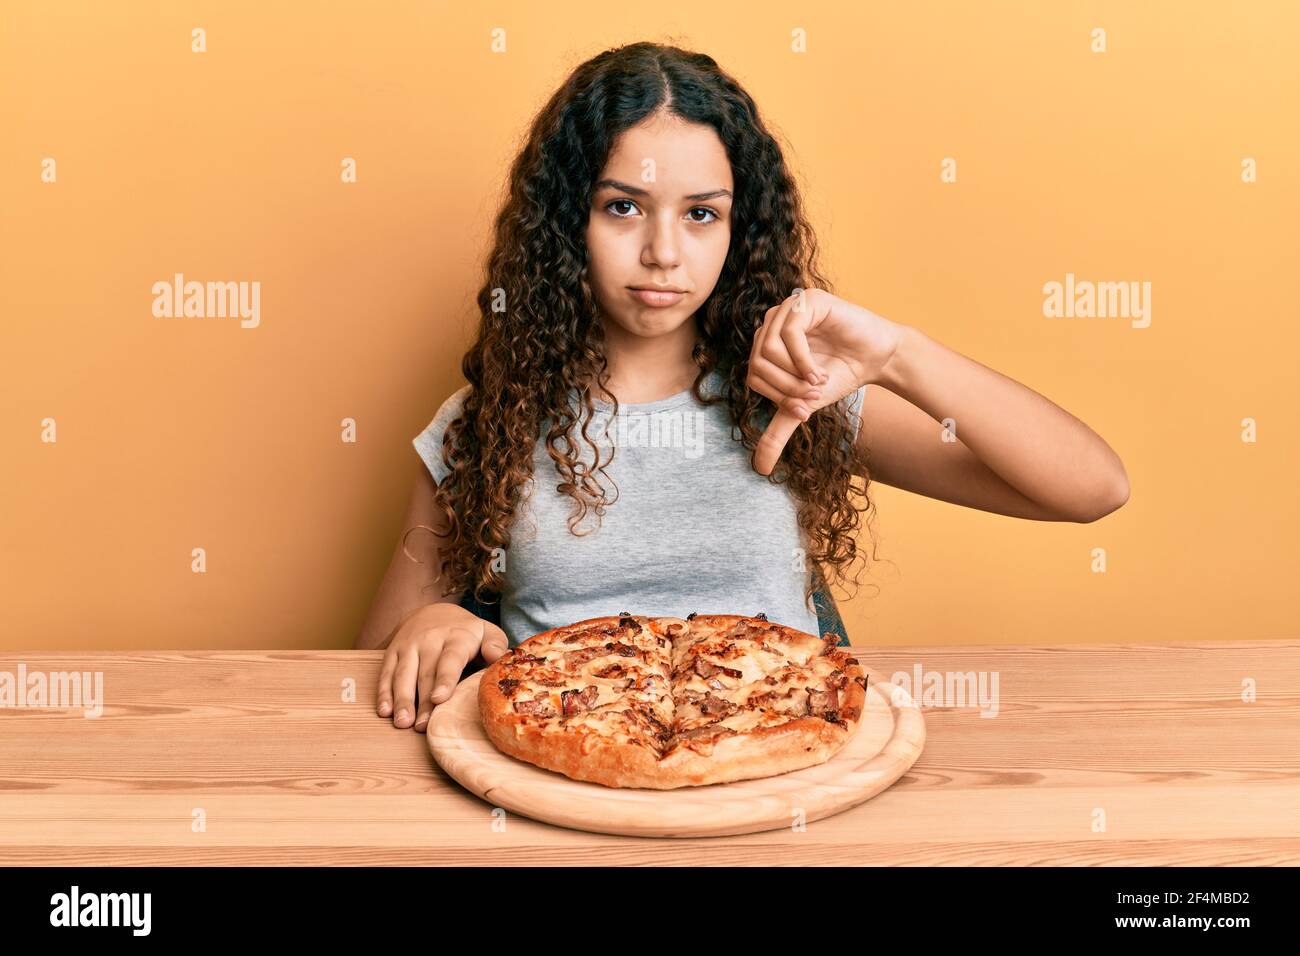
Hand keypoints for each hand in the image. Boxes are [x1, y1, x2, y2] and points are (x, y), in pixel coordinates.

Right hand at [377, 603, 510, 731]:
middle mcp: (429, 640)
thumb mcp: (486, 631)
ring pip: (403, 674)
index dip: (444, 679)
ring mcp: (408, 646)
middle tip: (422, 726)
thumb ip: (495, 643)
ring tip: (402, 722)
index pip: (450, 659)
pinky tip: (385, 711)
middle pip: (425, 674)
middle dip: (423, 701)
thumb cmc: (466, 632)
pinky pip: (386, 673)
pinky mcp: (392, 652)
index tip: (440, 698)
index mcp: (456, 637)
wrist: (433, 611)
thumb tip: (499, 657)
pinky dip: (384, 693)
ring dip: (402, 699)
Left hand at [747, 287, 902, 475]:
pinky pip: (789, 333)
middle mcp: (771, 324)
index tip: (805, 407)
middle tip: (813, 395)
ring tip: (818, 382)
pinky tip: (820, 371)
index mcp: (764, 345)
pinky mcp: (806, 301)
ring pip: (768, 349)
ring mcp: (787, 309)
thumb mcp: (803, 406)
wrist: (876, 359)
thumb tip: (759, 469)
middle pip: (757, 363)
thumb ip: (778, 431)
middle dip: (786, 388)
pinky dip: (803, 360)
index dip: (777, 397)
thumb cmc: (839, 375)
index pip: (753, 376)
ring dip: (795, 375)